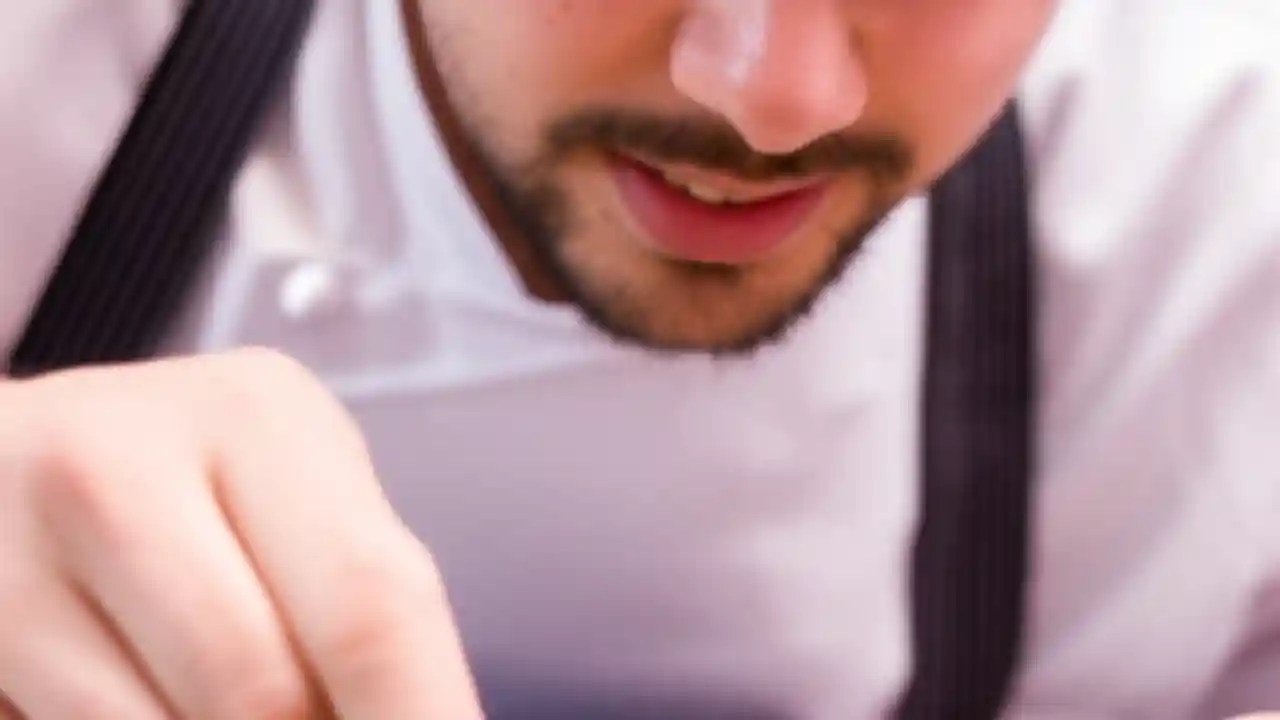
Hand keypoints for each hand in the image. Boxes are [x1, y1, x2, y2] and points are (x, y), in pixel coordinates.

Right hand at [0, 349, 482, 718]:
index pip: (371, 602)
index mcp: (258, 415)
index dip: (422, 713)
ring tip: (217, 698)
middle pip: (260, 688)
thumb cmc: (188, 480)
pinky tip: (153, 695)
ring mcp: (12, 541)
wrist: (11, 456)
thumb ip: (356, 605)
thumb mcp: (292, 498)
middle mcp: (121, 460)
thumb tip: (428, 716)